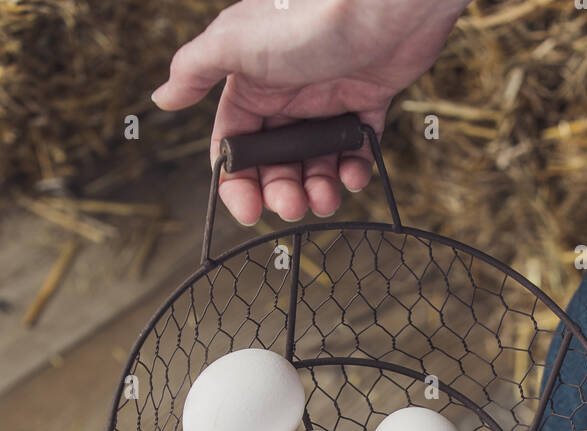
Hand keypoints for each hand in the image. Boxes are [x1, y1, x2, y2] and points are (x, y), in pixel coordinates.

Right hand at [152, 0, 467, 223]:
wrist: (378, 7)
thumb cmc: (305, 17)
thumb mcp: (235, 41)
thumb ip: (195, 70)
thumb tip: (162, 98)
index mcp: (252, 84)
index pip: (235, 145)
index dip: (238, 181)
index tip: (247, 209)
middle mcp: (287, 96)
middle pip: (276, 163)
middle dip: (281, 191)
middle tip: (292, 206)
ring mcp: (326, 103)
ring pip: (315, 163)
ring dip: (318, 189)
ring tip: (324, 197)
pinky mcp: (365, 106)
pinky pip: (355, 151)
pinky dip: (353, 171)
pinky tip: (352, 174)